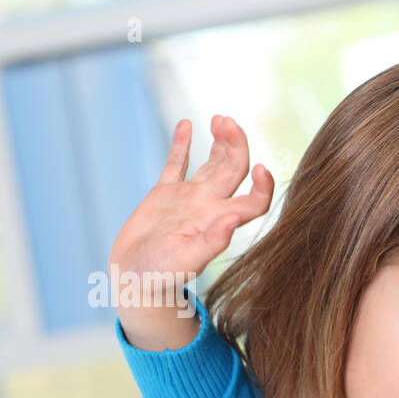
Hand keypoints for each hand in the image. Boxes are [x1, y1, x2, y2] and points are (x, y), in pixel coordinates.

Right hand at [108, 114, 274, 349]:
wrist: (135, 279)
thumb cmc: (161, 277)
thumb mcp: (186, 261)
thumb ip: (211, 242)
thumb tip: (233, 219)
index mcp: (220, 222)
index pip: (254, 201)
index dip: (263, 186)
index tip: (261, 168)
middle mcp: (210, 206)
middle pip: (234, 170)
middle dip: (236, 144)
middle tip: (227, 121)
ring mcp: (189, 198)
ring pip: (212, 163)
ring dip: (220, 141)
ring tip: (220, 118)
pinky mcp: (164, 194)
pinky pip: (176, 164)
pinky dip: (182, 144)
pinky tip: (187, 124)